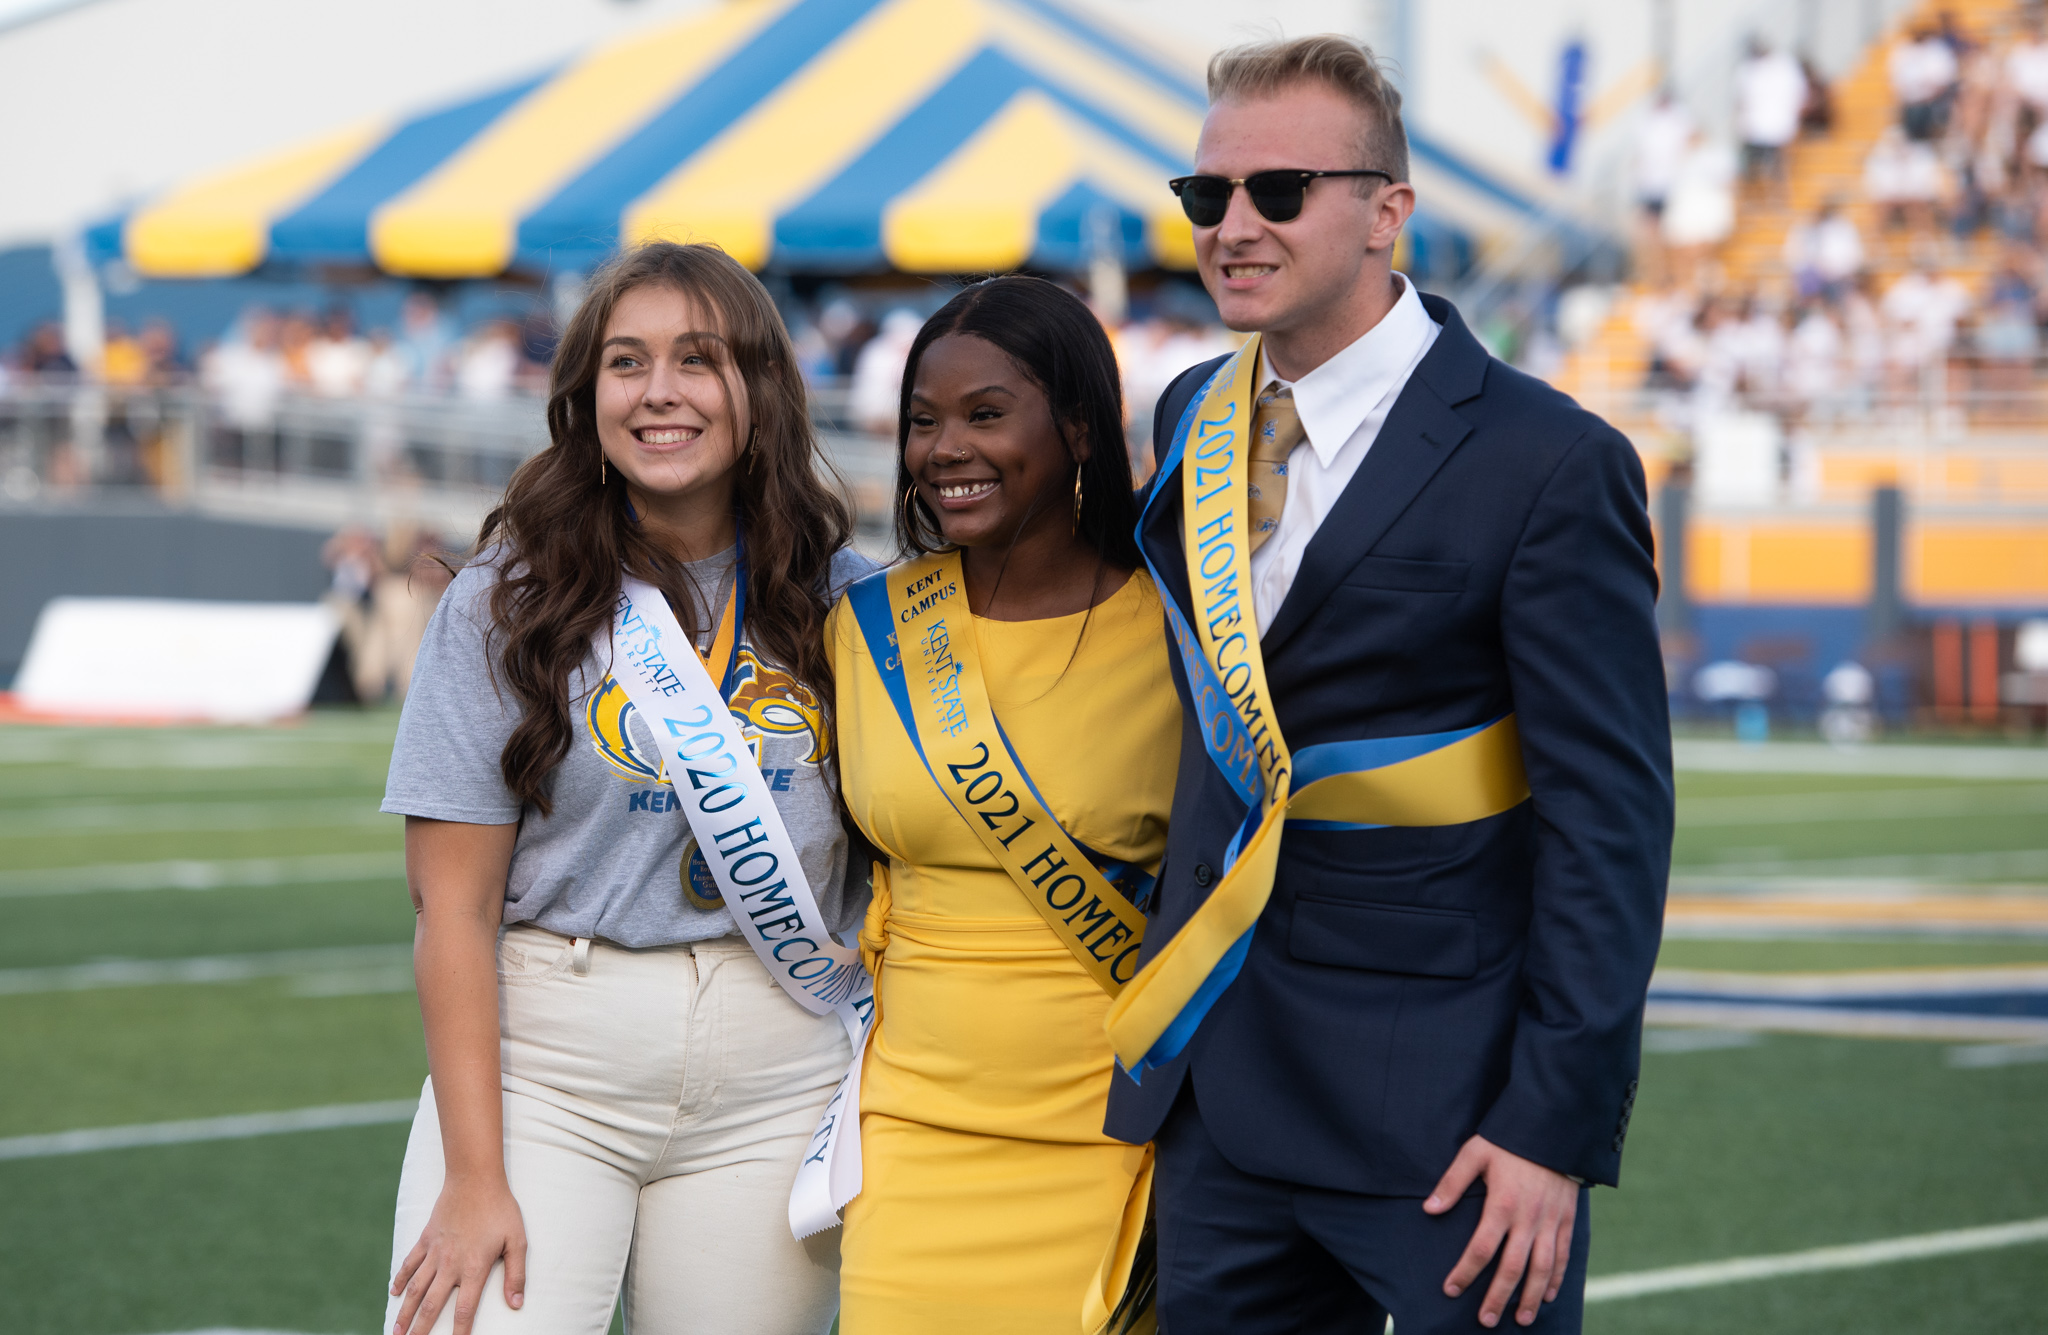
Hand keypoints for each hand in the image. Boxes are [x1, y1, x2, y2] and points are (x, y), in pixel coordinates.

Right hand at [390, 1177, 527, 1334]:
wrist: (474, 1178)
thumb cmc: (500, 1209)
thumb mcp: (517, 1240)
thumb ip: (515, 1274)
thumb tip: (517, 1304)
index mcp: (474, 1268)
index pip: (465, 1310)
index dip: (459, 1332)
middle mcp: (450, 1265)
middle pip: (432, 1306)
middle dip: (420, 1330)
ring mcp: (435, 1252)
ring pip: (415, 1289)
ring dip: (405, 1312)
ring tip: (396, 1331)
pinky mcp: (426, 1238)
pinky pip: (409, 1263)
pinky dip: (401, 1278)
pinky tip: (394, 1293)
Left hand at [1423, 1135, 1577, 1328]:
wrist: (1553, 1128)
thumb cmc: (1508, 1140)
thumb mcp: (1475, 1153)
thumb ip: (1452, 1183)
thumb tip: (1429, 1209)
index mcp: (1502, 1205)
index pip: (1480, 1249)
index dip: (1465, 1272)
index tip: (1451, 1290)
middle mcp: (1528, 1219)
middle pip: (1512, 1268)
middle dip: (1498, 1298)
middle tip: (1485, 1320)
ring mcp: (1550, 1222)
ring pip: (1542, 1269)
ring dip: (1530, 1297)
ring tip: (1520, 1320)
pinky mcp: (1566, 1220)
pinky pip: (1563, 1256)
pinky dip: (1555, 1279)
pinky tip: (1547, 1296)